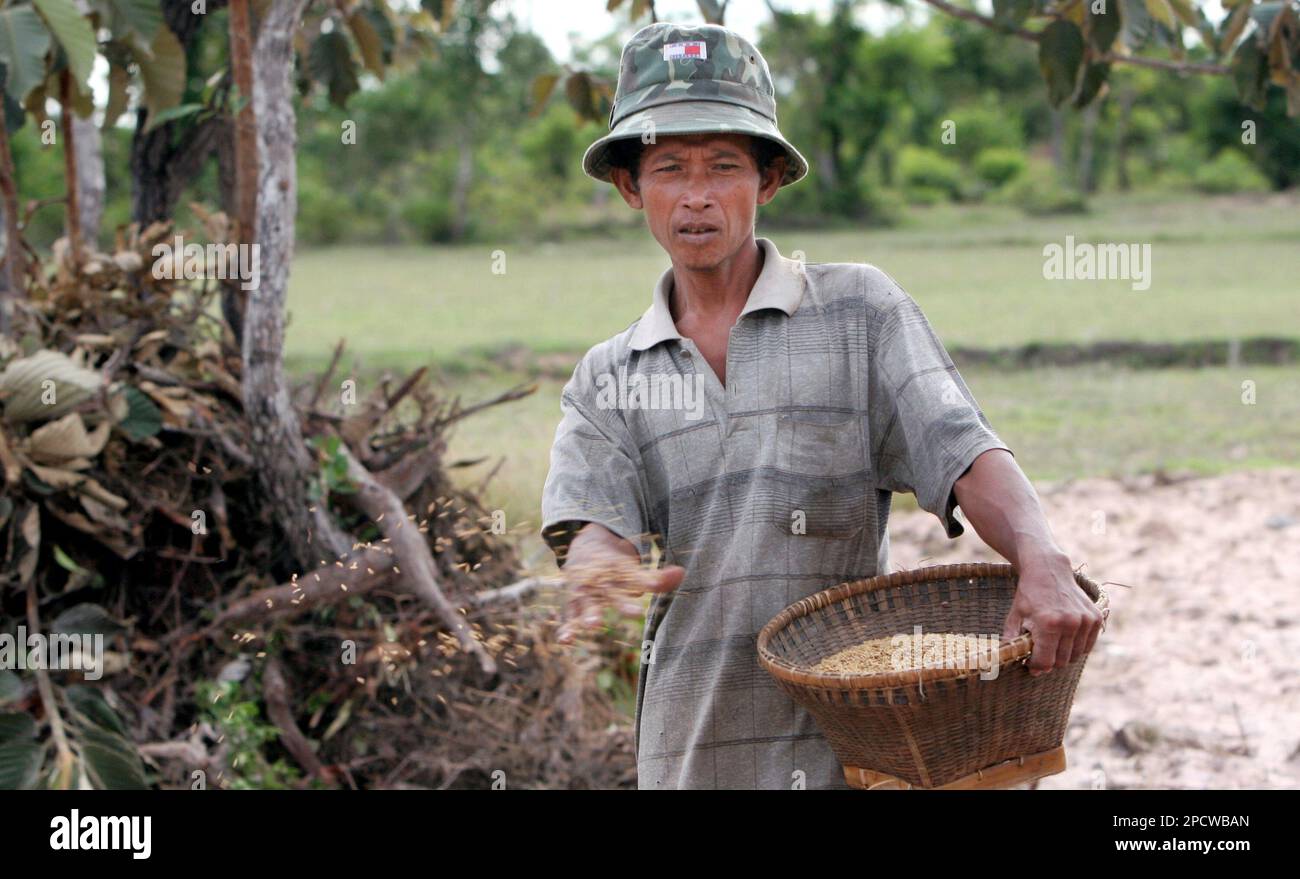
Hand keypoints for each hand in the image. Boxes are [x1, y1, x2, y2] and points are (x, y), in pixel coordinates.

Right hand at [556, 523, 684, 644]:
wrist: (584, 547)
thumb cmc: (616, 566)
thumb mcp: (634, 570)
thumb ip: (657, 578)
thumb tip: (682, 573)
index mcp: (619, 569)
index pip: (635, 576)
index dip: (647, 581)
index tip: (656, 585)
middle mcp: (601, 580)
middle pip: (612, 591)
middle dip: (622, 602)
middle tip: (634, 612)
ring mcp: (584, 591)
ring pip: (587, 603)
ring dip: (590, 613)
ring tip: (594, 624)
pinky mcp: (572, 604)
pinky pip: (568, 617)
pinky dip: (565, 628)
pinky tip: (565, 641)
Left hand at [1001, 552, 1103, 675]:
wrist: (1048, 569)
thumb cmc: (1029, 594)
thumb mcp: (1014, 617)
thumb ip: (1012, 641)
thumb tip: (1009, 662)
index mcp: (1049, 623)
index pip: (1046, 662)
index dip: (1036, 666)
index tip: (1030, 664)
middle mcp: (1070, 623)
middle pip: (1062, 661)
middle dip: (1049, 661)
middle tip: (1040, 651)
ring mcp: (1085, 620)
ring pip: (1076, 656)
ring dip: (1063, 655)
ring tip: (1051, 642)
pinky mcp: (1096, 617)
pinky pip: (1087, 646)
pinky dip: (1077, 647)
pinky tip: (1065, 637)